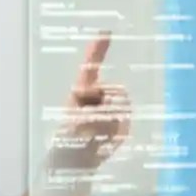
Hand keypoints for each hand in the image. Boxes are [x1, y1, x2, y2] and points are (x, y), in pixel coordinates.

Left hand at [49, 31, 131, 169]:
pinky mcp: (124, 124)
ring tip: (95, 136)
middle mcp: (100, 94)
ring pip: (123, 108)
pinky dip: (116, 134)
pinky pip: (126, 124)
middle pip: (115, 90)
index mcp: (83, 89)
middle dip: (106, 108)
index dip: (99, 48)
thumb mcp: (73, 126)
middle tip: (89, 126)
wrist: (78, 162)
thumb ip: (91, 115)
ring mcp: (114, 108)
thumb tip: (110, 109)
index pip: (92, 65)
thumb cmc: (69, 141)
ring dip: (109, 123)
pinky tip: (105, 141)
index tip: (106, 32)